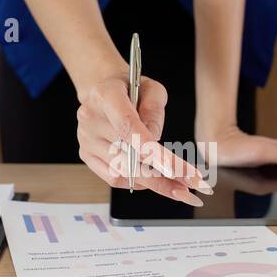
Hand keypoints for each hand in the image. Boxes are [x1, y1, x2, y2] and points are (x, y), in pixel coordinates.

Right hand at [76, 71, 210, 204]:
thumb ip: (155, 109)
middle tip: (190, 183)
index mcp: (105, 96)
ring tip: (181, 188)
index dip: (150, 150)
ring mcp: (86, 139)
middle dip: (163, 174)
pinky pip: (114, 178)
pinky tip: (157, 182)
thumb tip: (155, 143)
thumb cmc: (130, 89)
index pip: (127, 125)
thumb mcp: (151, 88)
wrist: (102, 92)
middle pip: (128, 155)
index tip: (172, 168)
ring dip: (155, 183)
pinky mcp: (87, 155)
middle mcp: (91, 119)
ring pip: (124, 171)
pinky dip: (138, 183)